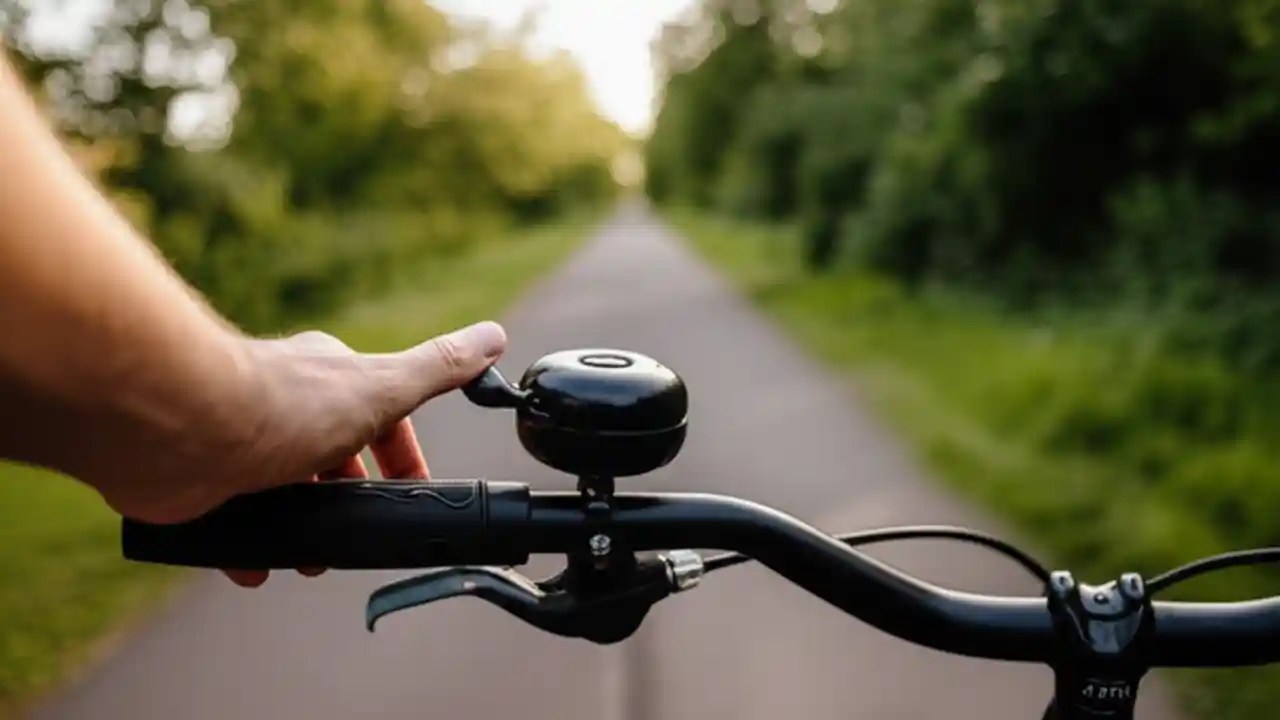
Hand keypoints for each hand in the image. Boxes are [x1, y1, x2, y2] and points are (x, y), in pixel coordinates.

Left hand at [84, 321, 505, 585]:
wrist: (186, 429)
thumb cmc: (286, 403)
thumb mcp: (383, 387)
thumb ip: (438, 367)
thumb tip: (492, 335)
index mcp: (328, 375)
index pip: (379, 410)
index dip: (401, 451)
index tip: (414, 486)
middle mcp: (283, 400)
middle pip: (329, 449)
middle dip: (350, 492)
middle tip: (362, 527)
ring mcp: (241, 438)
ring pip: (282, 485)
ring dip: (304, 522)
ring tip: (313, 558)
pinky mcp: (203, 476)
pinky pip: (232, 517)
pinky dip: (250, 546)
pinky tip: (258, 565)